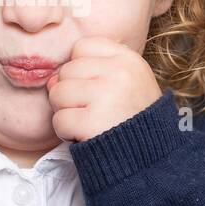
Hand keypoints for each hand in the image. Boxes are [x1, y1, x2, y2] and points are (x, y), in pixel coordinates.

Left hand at [45, 35, 162, 141]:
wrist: (153, 158)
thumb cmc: (133, 119)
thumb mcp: (126, 84)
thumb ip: (91, 72)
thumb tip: (51, 80)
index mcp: (128, 60)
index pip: (82, 47)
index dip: (81, 70)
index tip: (97, 89)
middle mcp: (119, 72)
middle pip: (66, 70)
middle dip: (71, 94)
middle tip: (94, 111)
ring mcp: (106, 96)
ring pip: (58, 93)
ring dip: (66, 113)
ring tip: (90, 122)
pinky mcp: (93, 121)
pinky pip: (59, 120)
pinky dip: (66, 132)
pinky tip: (86, 135)